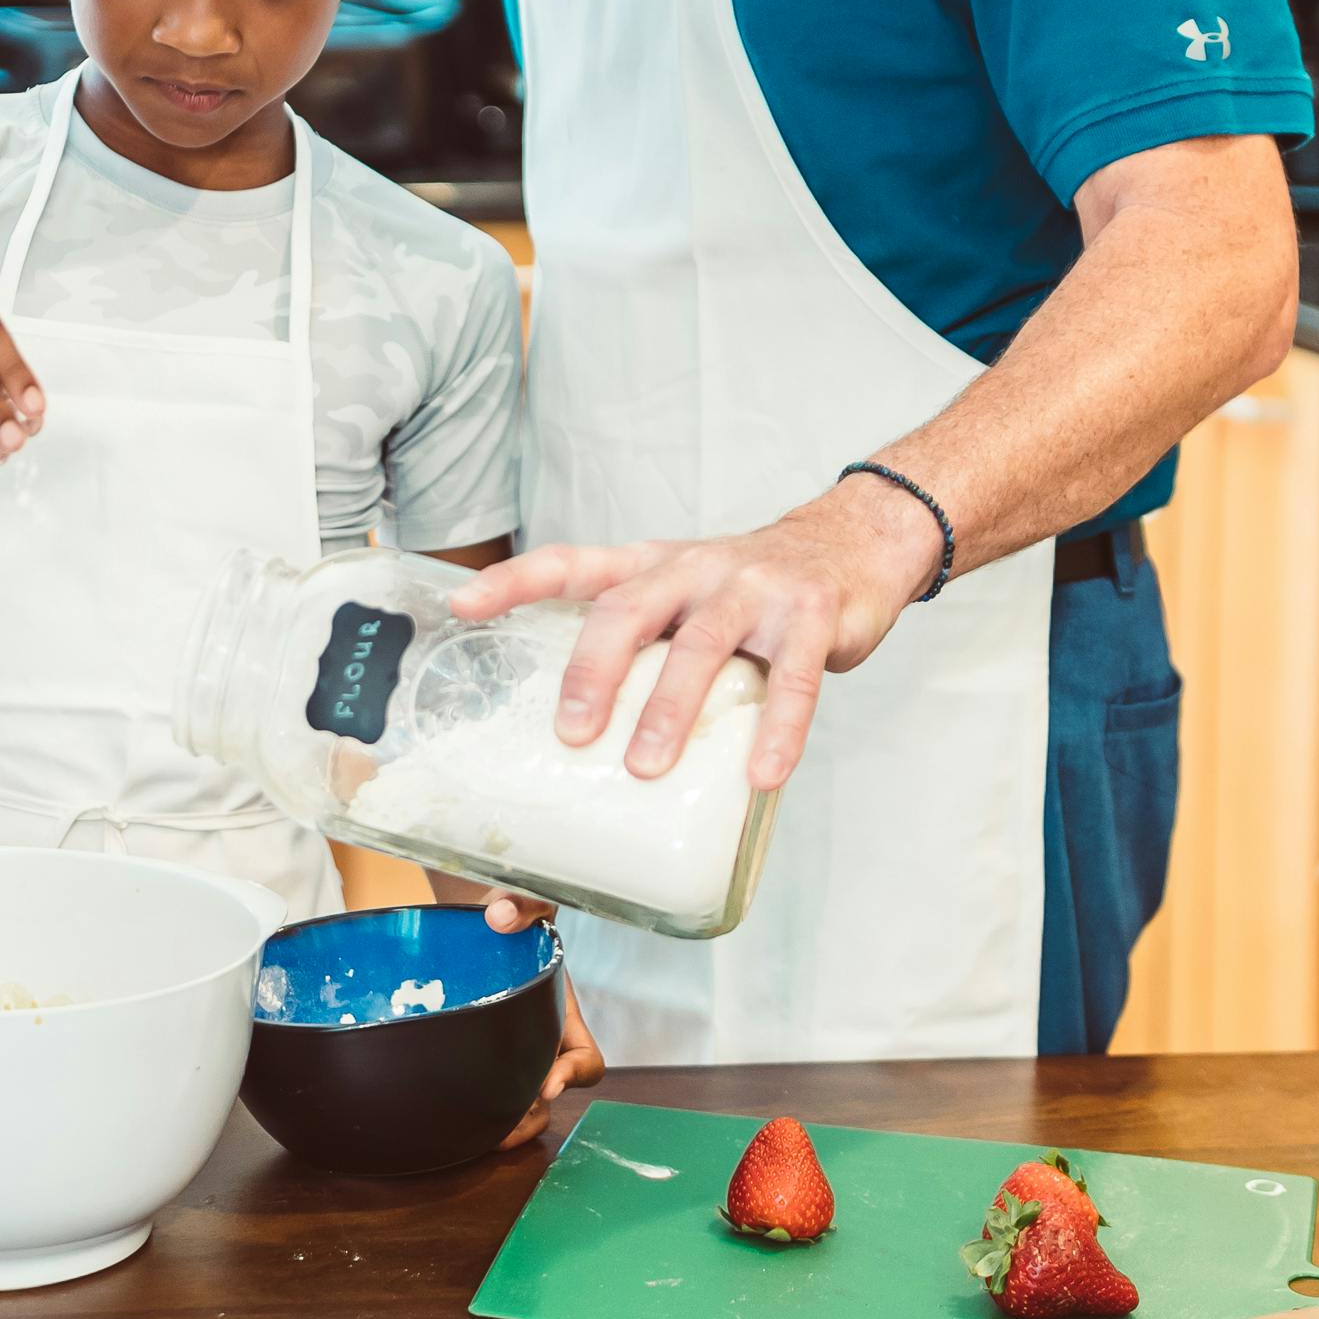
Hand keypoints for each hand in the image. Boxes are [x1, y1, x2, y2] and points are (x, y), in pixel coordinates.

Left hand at [446, 890, 607, 1147]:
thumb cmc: (500, 914)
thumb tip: (500, 917)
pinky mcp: (477, 1060)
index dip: (573, 1075)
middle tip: (501, 1126)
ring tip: (479, 1135)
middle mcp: (541, 1043)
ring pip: (522, 1107)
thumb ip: (519, 903)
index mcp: (560, 1014)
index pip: (586, 1058)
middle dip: (531, 1114)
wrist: (464, 927)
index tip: (547, 1084)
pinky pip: (489, 1097)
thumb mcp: (516, 900)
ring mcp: (510, 1055)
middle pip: (551, 1097)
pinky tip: (453, 1122)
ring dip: (508, 1125)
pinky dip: (479, 1116)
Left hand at [449, 480, 946, 793]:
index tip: (461, 606)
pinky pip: (793, 680)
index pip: (571, 564)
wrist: (858, 541)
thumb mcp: (689, 599)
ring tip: (644, 767)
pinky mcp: (812, 617)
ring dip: (669, 710)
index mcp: (653, 565)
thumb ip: (646, 654)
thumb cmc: (752, 593)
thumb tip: (586, 747)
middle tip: (571, 734)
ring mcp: (754, 590)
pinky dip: (777, 730)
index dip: (513, 581)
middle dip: (593, 673)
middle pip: (627, 612)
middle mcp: (694, 569)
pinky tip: (760, 777)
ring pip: (700, 646)